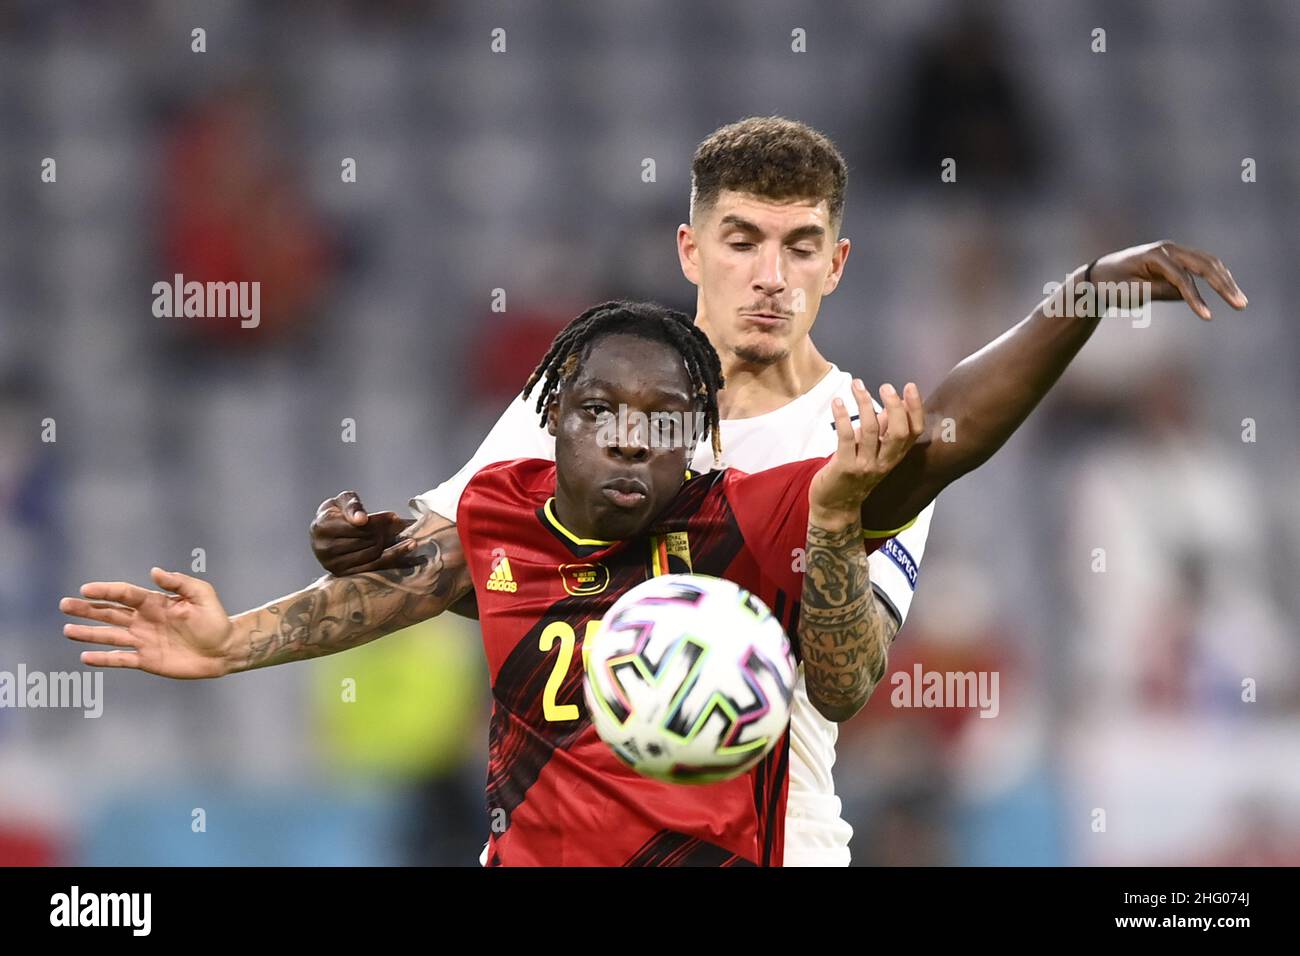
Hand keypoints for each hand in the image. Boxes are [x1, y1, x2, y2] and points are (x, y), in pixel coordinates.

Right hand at [60, 567, 234, 678]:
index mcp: (155, 602)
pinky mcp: (146, 659)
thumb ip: (179, 582)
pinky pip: (120, 658)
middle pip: (110, 613)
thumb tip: (154, 572)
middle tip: (64, 604)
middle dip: (87, 609)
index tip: (86, 589)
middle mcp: (144, 620)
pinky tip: (85, 657)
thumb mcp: (202, 594)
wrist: (224, 649)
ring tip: (68, 629)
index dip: (105, 591)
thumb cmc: (215, 619)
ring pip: (110, 635)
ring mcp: (143, 640)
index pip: (124, 594)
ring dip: (88, 633)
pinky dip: (103, 658)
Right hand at [310, 490, 418, 574]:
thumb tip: (361, 519)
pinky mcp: (343, 575)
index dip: (378, 521)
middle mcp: (324, 548)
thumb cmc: (338, 512)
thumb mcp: (343, 501)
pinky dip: (393, 558)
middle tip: (399, 525)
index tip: (394, 516)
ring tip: (404, 537)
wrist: (326, 532)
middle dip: (386, 532)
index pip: (359, 526)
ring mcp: (333, 564)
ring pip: (372, 555)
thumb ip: (353, 505)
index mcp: (322, 527)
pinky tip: (408, 548)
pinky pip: (373, 569)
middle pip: (367, 541)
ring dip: (392, 545)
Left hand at [809, 380, 924, 530]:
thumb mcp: (873, 452)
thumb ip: (882, 430)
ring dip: (864, 403)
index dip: (915, 408)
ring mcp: (865, 466)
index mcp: (894, 456)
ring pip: (870, 430)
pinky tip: (838, 402)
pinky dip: (842, 417)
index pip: (913, 432)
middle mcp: (884, 462)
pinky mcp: (845, 467)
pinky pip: (846, 437)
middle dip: (894, 405)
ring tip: (856, 385)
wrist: (835, 507)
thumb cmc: (853, 474)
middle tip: (885, 386)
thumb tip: (893, 403)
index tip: (909, 386)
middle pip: (897, 432)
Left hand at [1087, 241, 1247, 319]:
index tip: (1208, 317)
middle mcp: (1168, 249)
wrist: (1100, 277)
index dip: (1195, 298)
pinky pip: (1202, 266)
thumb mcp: (1131, 294)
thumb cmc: (1112, 286)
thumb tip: (1186, 294)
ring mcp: (1174, 252)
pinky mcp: (1177, 259)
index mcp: (1155, 255)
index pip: (1181, 278)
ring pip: (1208, 263)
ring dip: (1226, 280)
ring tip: (1240, 300)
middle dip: (1224, 285)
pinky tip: (1230, 290)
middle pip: (1204, 264)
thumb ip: (1158, 292)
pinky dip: (1217, 277)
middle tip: (1241, 304)